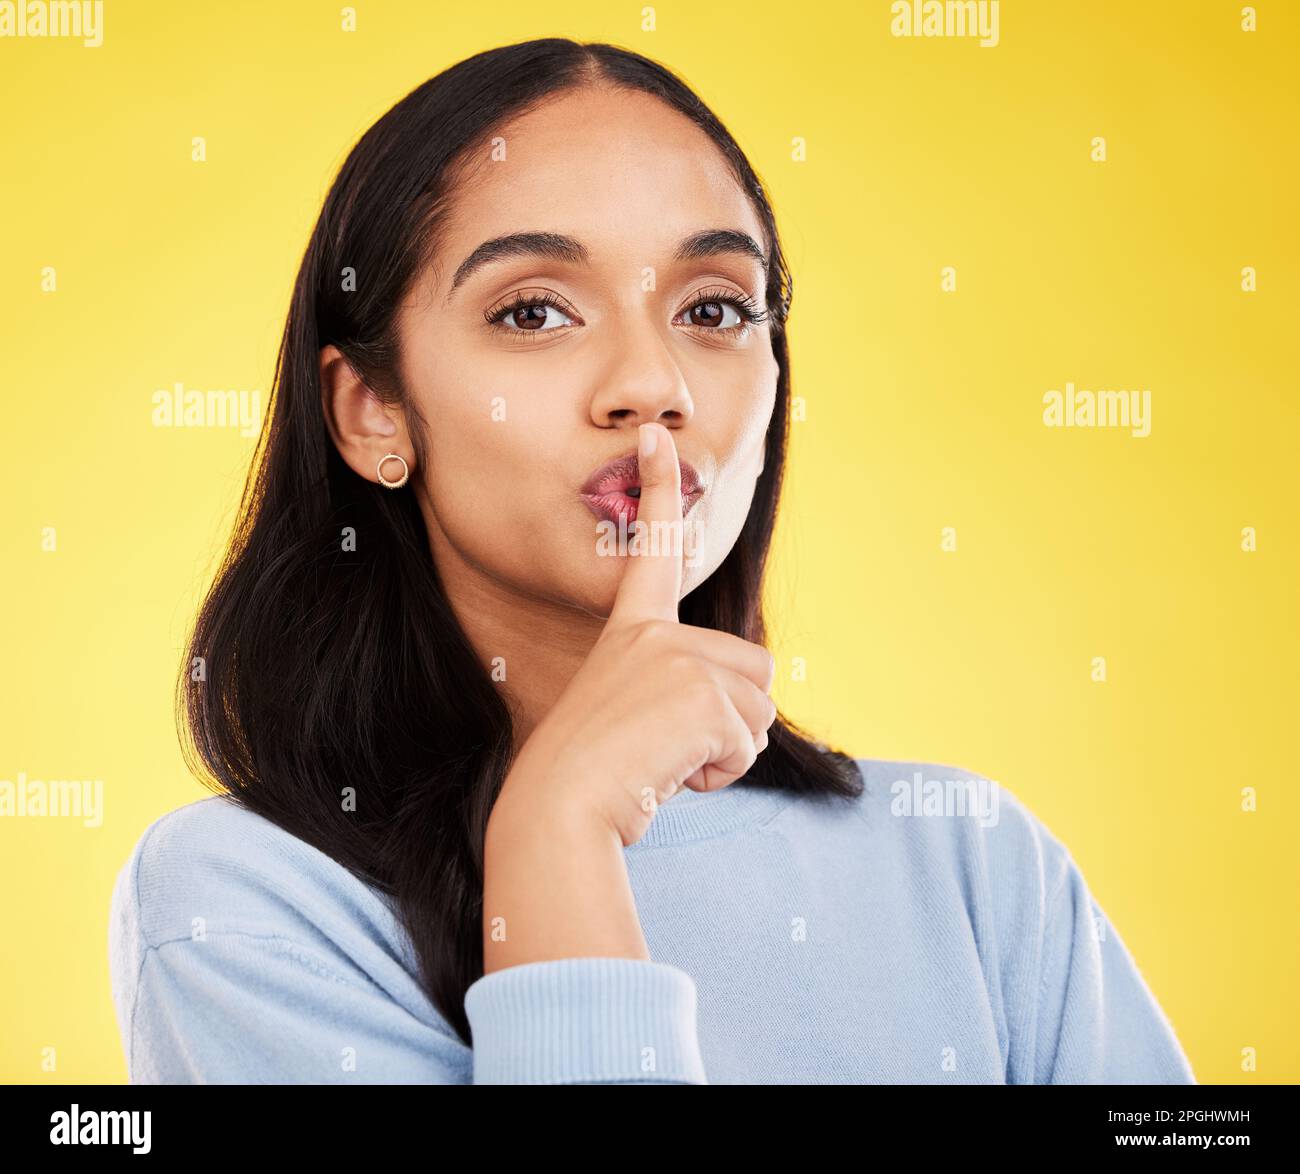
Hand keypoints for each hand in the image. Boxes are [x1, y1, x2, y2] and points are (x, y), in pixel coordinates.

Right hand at [502, 422, 777, 846]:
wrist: (558, 810)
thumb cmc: (589, 777)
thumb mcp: (630, 714)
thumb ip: (676, 691)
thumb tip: (752, 707)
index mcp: (632, 630)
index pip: (654, 551)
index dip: (658, 489)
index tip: (655, 437)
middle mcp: (658, 634)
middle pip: (755, 667)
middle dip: (736, 717)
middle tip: (673, 743)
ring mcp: (679, 660)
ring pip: (761, 708)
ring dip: (729, 749)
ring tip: (667, 759)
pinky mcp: (702, 696)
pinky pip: (750, 744)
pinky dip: (722, 774)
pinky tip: (672, 774)